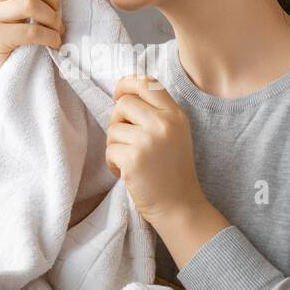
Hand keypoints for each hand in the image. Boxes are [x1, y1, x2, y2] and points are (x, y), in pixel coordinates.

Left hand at [105, 75, 207, 224]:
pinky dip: (112, 163)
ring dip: (115, 146)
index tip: (118, 93)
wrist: (180, 206)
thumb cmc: (172, 172)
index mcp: (176, 115)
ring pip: (113, 128)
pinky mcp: (133, 158)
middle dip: (118, 121)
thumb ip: (155, 114)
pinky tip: (126, 173)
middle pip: (125, 103)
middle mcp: (164, 123)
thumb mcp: (174, 135)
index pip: (148, 83)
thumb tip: (122, 97)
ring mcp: (149, 140)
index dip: (127, 83)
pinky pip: (109, 150)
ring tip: (130, 161)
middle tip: (125, 141)